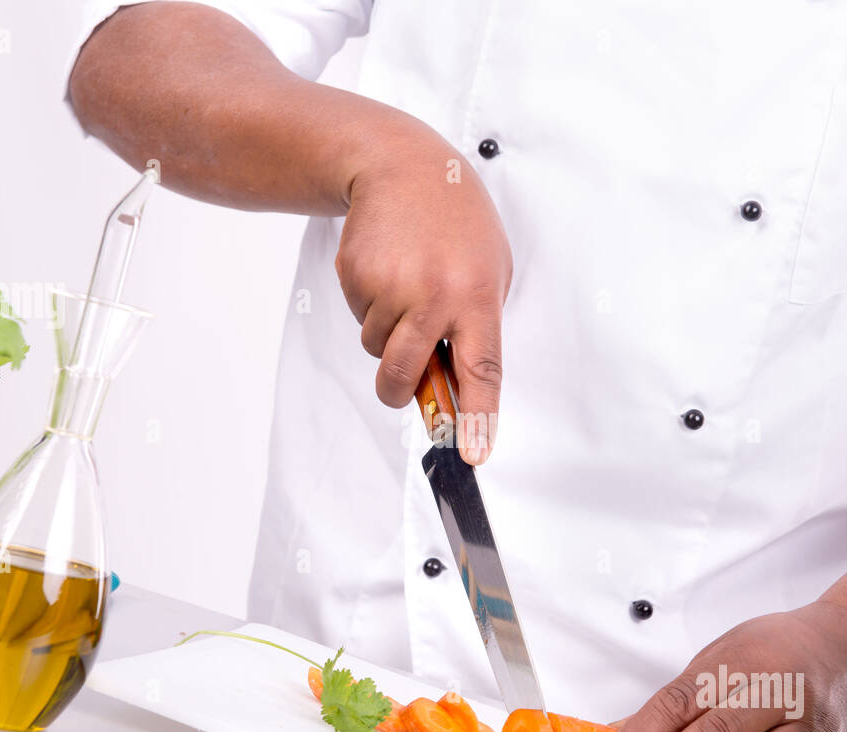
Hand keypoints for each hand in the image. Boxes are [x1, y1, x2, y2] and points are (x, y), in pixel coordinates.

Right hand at [336, 135, 512, 464]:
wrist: (401, 164)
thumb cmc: (455, 221)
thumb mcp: (490, 266)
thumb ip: (476, 323)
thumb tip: (456, 384)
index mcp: (478, 296)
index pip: (481, 370)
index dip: (477, 417)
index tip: (473, 452)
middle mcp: (435, 295)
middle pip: (408, 375)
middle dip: (400, 391)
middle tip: (401, 386)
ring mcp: (392, 286)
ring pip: (378, 349)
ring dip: (387, 334)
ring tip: (405, 286)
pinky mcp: (356, 277)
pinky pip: (360, 318)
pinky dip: (369, 306)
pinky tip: (385, 269)